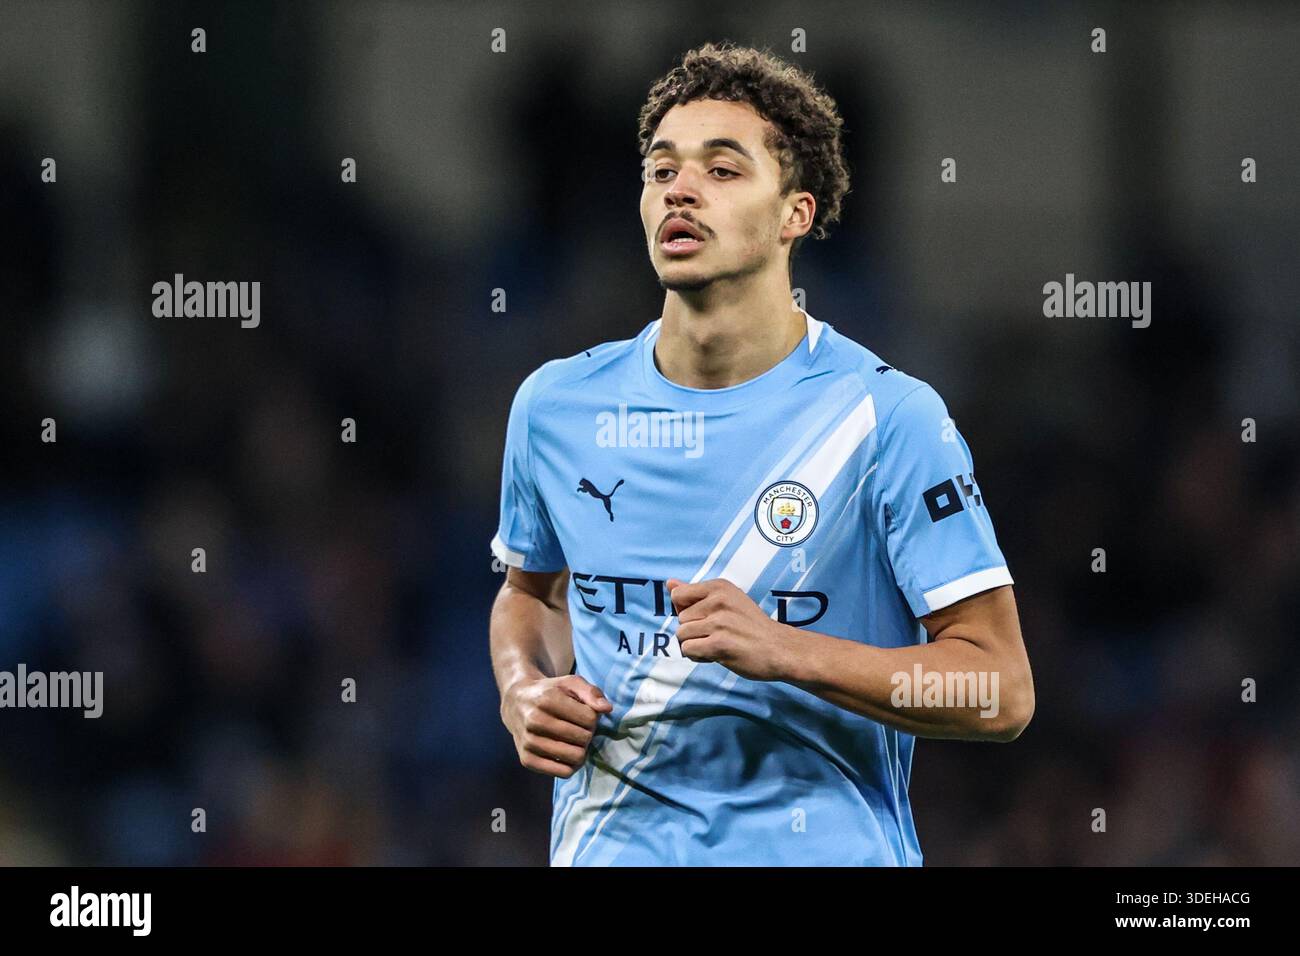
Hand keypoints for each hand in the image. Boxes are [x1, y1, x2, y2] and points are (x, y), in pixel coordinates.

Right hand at [500, 674, 612, 777]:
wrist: (516, 703)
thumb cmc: (549, 693)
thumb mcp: (570, 683)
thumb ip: (591, 692)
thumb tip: (607, 709)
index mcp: (547, 699)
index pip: (589, 718)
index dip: (593, 718)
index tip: (585, 715)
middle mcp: (535, 721)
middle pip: (583, 738)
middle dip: (587, 734)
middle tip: (579, 728)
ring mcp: (529, 741)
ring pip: (575, 757)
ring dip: (581, 750)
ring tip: (574, 741)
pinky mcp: (526, 759)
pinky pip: (562, 772)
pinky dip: (570, 766)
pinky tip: (567, 755)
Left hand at [667, 577, 795, 681]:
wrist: (780, 648)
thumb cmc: (752, 626)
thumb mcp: (728, 600)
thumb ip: (695, 593)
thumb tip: (669, 583)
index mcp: (719, 587)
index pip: (678, 596)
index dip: (687, 612)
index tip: (707, 618)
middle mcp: (718, 600)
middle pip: (680, 619)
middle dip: (693, 631)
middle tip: (717, 635)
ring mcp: (719, 622)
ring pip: (682, 635)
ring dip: (695, 645)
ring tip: (716, 645)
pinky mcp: (719, 643)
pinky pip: (688, 650)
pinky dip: (698, 656)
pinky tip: (715, 655)